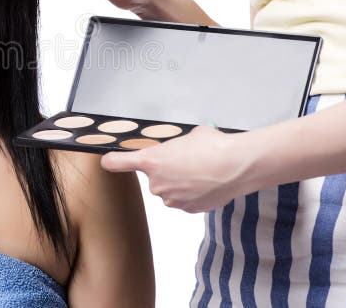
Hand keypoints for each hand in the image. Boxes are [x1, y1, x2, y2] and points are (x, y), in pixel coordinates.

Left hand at [100, 125, 254, 212]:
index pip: (118, 163)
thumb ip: (177, 144)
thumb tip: (183, 147)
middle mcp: (157, 183)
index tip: (108, 160)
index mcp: (151, 161)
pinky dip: (192, 193)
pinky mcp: (188, 209)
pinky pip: (184, 200)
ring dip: (180, 183)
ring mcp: (172, 199)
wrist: (237, 166)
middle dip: (166, 170)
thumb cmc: (214, 145)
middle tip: (186, 161)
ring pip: (169, 190)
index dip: (112, 161)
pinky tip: (207, 183)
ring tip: (201, 171)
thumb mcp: (189, 135)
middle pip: (153, 177)